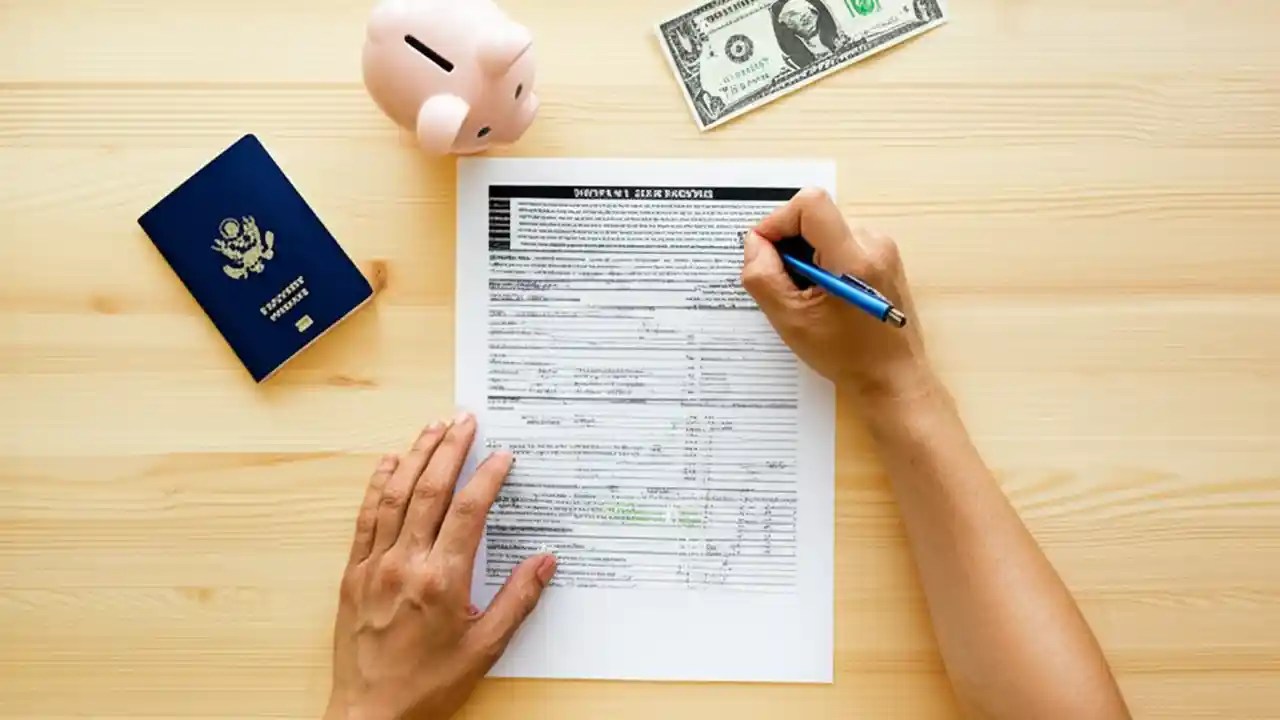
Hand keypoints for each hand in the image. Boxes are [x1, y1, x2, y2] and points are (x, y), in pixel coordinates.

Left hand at [325, 414, 556, 719]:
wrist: (369, 715)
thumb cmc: (428, 686)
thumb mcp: (485, 648)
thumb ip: (517, 600)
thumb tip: (546, 561)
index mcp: (442, 580)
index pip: (469, 511)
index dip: (487, 476)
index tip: (502, 455)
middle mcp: (405, 564)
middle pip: (431, 491)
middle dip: (450, 449)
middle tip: (466, 420)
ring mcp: (374, 566)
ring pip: (395, 496)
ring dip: (415, 456)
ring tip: (432, 428)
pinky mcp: (353, 574)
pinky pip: (365, 519)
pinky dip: (378, 486)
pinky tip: (389, 464)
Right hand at [741, 188, 935, 399]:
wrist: (892, 378)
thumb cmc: (845, 355)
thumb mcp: (790, 321)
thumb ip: (764, 277)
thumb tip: (754, 243)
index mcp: (852, 258)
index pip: (810, 204)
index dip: (778, 221)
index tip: (764, 252)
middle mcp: (872, 244)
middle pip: (815, 217)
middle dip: (790, 244)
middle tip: (785, 285)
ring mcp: (882, 249)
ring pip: (825, 231)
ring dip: (806, 256)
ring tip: (807, 296)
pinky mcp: (884, 258)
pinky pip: (841, 243)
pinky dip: (822, 261)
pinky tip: (825, 296)